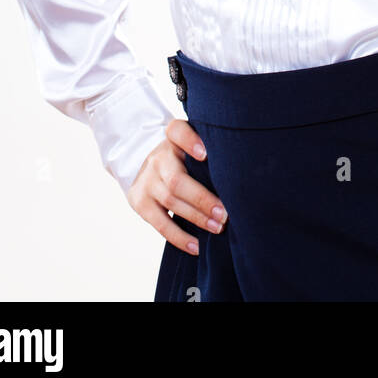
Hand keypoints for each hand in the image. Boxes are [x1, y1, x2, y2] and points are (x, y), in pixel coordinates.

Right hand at [127, 118, 227, 254]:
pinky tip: (196, 246)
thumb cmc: (182, 157)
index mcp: (171, 138)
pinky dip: (179, 237)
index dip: (190, 141)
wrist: (146, 165)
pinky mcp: (139, 202)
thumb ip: (209, 151)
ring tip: (217, 228)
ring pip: (171, 201)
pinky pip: (160, 224)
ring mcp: (146, 180)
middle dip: (203, 199)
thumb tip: (238, 175)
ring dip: (196, 218)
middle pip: (177, 180)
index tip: (206, 154)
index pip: (177, 131)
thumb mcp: (191, 145)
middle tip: (225, 214)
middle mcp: (157, 157)